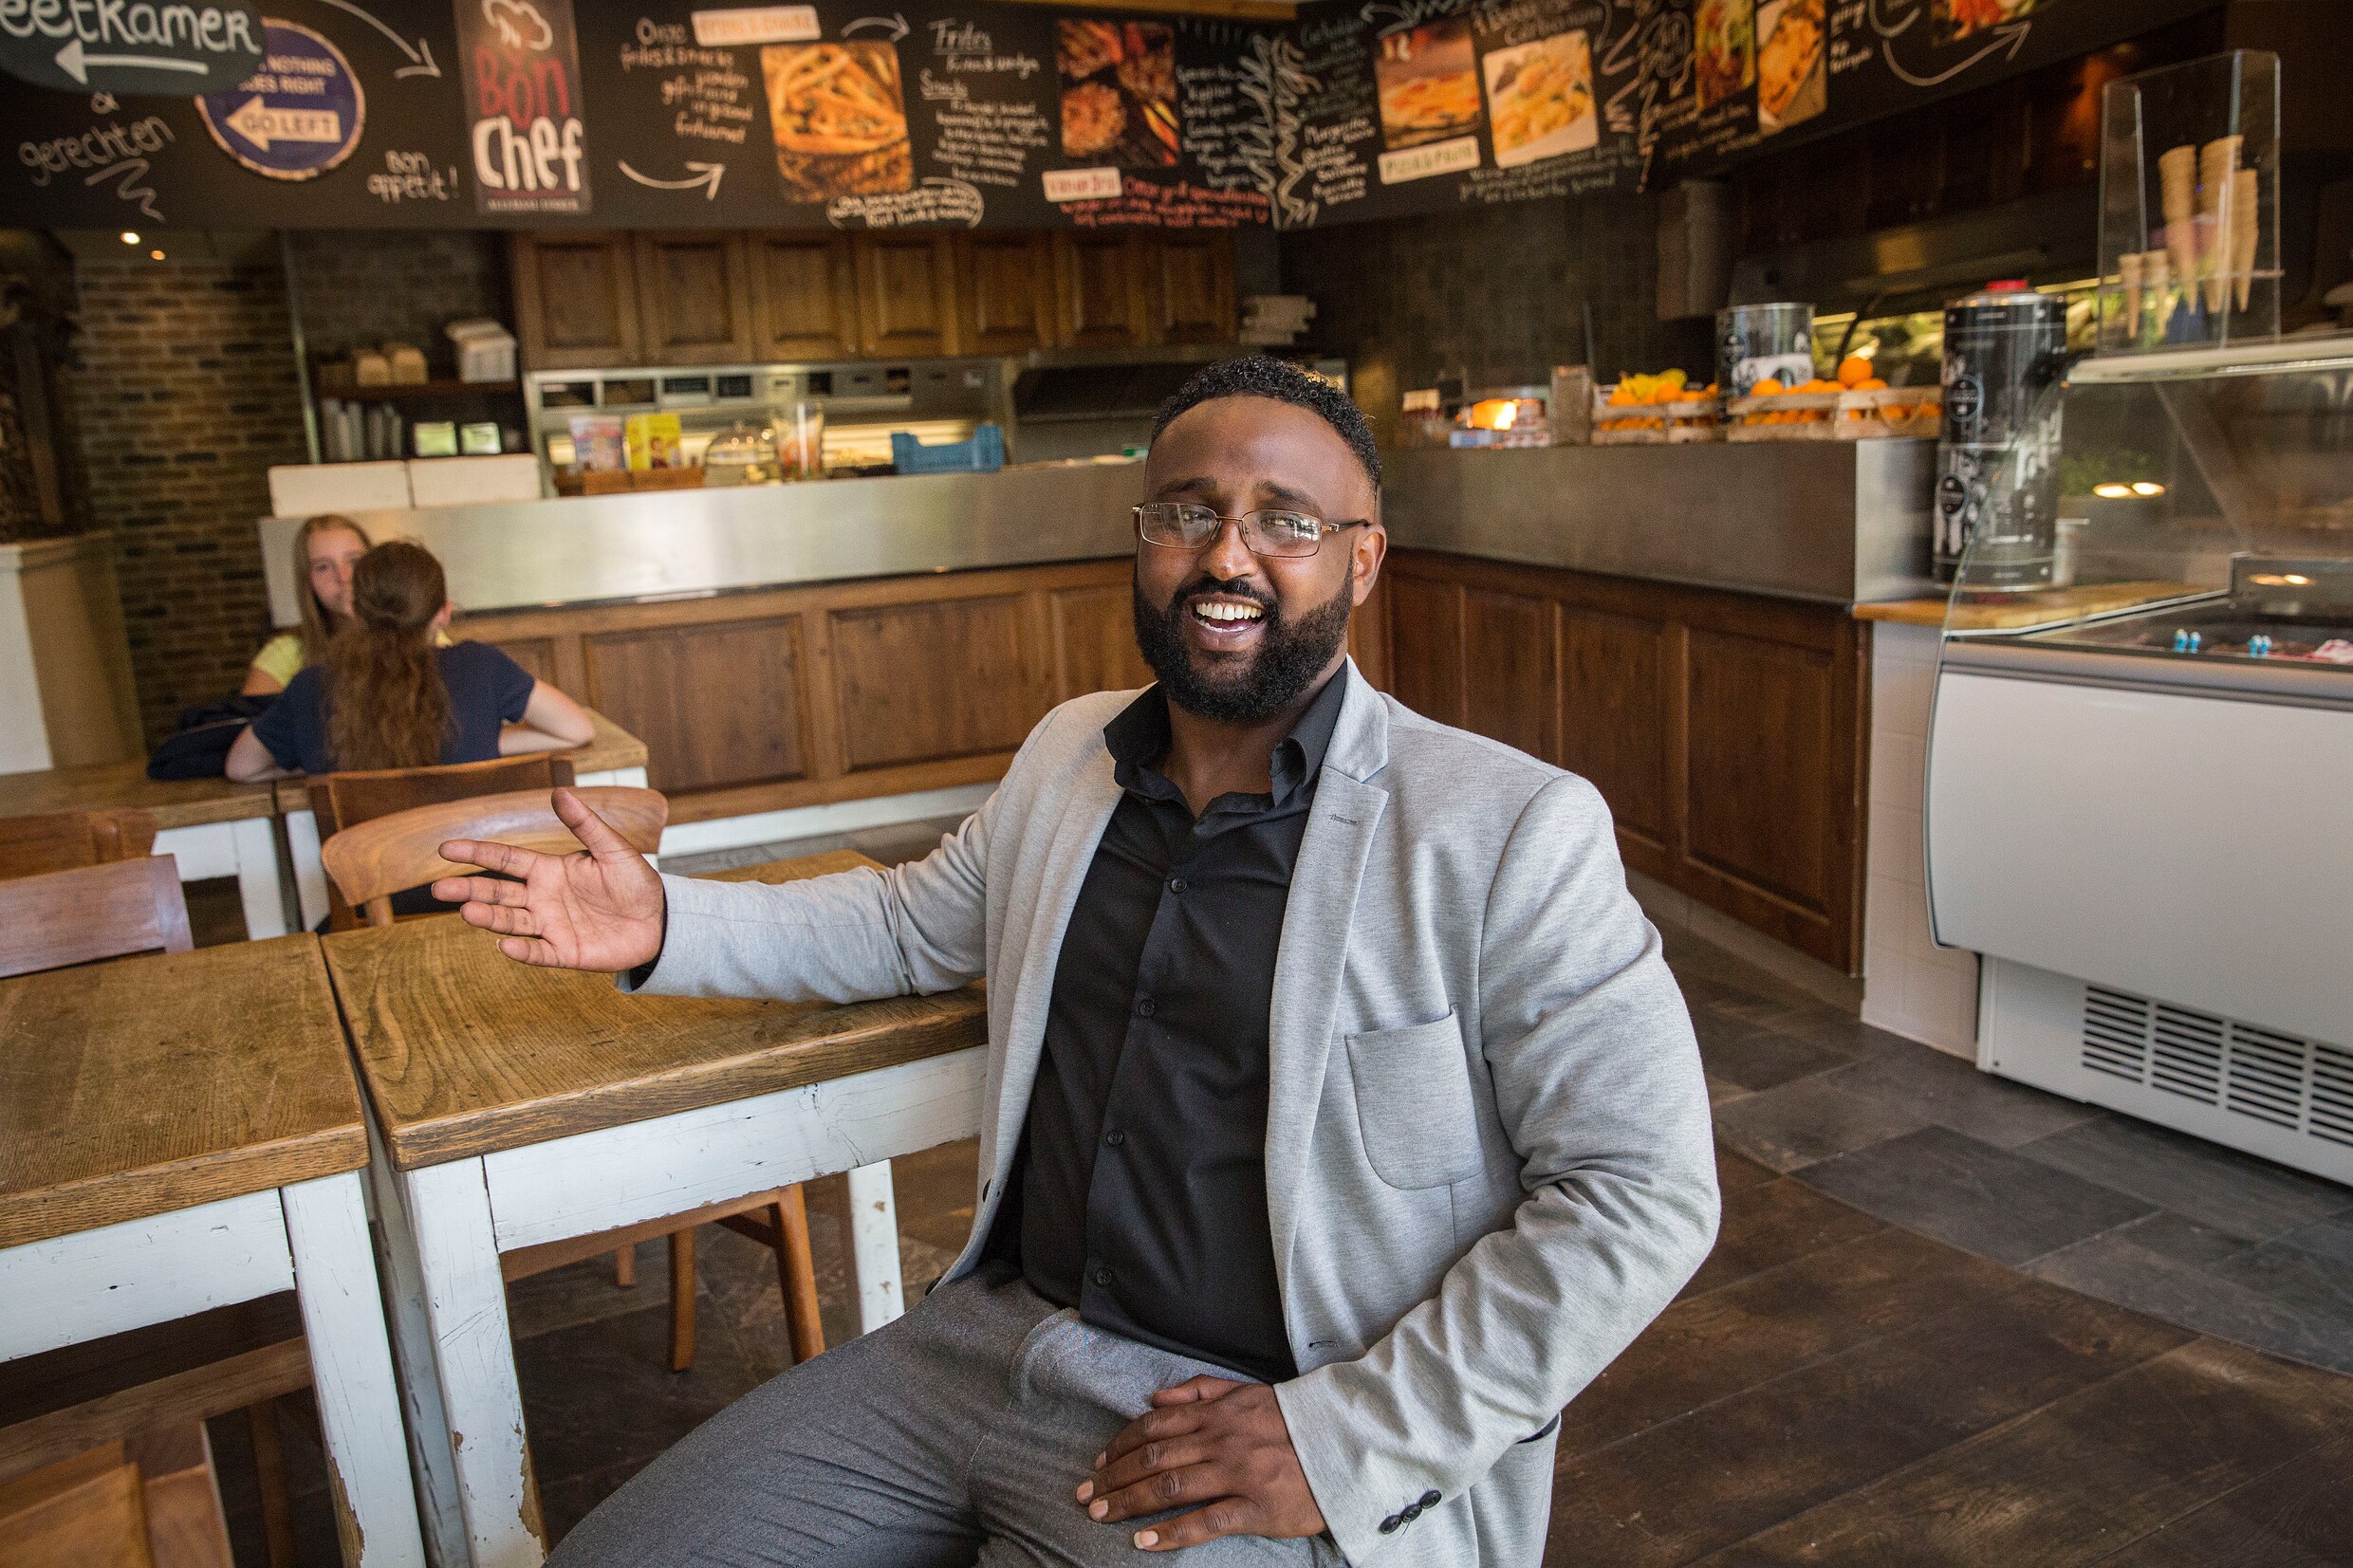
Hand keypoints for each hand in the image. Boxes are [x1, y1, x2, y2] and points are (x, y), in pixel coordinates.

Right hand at [430, 787, 665, 971]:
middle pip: (498, 892)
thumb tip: (558, 792)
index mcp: (549, 870)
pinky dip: (522, 951)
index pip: (505, 860)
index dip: (477, 854)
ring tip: (467, 911)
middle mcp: (542, 898)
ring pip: (511, 921)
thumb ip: (585, 824)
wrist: (661, 921)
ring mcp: (551, 926)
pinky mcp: (565, 952)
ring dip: (489, 917)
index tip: (446, 849)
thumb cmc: (635, 882)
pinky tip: (504, 946)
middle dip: (469, 889)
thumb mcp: (612, 848)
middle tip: (439, 889)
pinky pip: (538, 953)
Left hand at [1075, 1377, 1326, 1551]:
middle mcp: (1221, 1441)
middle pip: (1153, 1458)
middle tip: (1086, 1494)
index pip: (1155, 1427)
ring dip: (1129, 1502)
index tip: (1099, 1461)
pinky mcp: (1255, 1508)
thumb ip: (1201, 1392)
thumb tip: (1155, 1397)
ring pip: (1169, 1487)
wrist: (1347, 1446)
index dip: (1121, 1444)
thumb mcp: (1248, 1393)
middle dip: (1113, 1476)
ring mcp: (1237, 1474)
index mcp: (1218, 1414)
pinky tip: (1144, 1541)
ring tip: (1101, 1514)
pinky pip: (1204, 1522)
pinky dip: (1170, 1532)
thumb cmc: (1295, 1422)